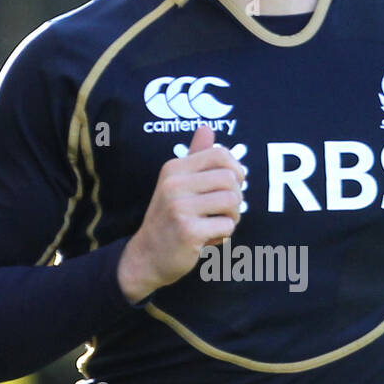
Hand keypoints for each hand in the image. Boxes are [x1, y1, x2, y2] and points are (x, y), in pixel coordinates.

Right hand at [117, 123, 246, 302]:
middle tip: (224, 211)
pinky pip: (227, 226)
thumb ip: (195, 157)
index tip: (233, 184)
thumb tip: (207, 127)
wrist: (146, 256)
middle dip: (236, 197)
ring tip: (217, 224)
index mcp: (174, 169)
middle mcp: (175, 185)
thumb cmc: (169, 219)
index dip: (236, 169)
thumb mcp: (177, 184)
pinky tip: (208, 239)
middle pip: (231, 179)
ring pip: (232, 202)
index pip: (220, 154)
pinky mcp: (189, 231)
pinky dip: (224, 235)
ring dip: (232, 217)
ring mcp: (180, 208)